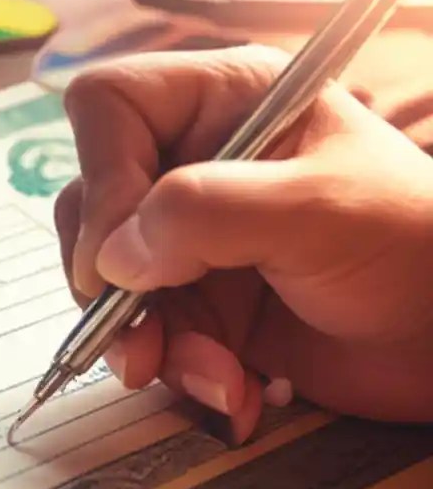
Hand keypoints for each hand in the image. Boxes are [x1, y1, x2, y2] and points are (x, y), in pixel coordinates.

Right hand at [55, 45, 432, 443]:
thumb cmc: (410, 247)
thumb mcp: (315, 210)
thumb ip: (206, 214)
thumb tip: (113, 257)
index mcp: (221, 101)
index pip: (107, 107)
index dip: (101, 173)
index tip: (121, 249)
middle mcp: (190, 162)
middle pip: (87, 201)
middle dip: (112, 279)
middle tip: (143, 327)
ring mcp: (187, 237)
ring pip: (104, 279)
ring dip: (145, 339)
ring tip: (212, 372)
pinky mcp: (194, 301)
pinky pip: (140, 332)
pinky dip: (174, 370)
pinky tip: (230, 387)